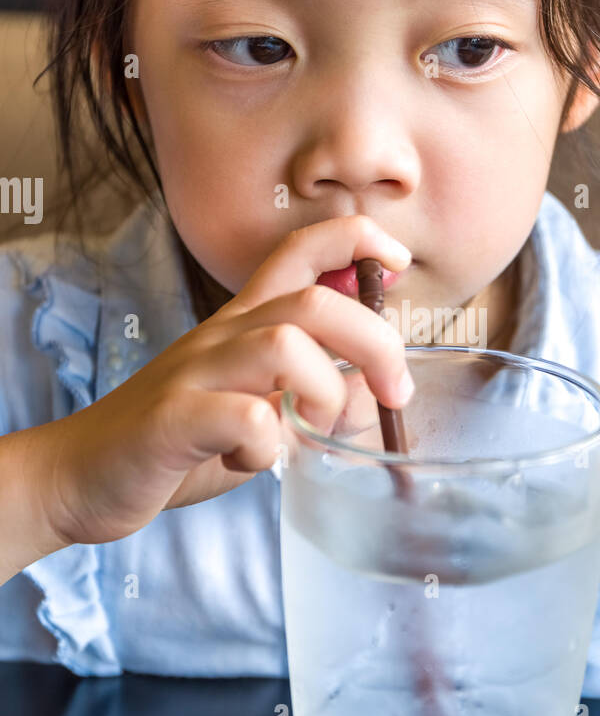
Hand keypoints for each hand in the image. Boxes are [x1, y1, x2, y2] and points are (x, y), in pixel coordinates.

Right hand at [41, 215, 411, 546]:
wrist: (84, 475)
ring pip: (285, 345)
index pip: (302, 250)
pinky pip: (245, 418)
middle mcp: (223, 336)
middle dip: (375, 342)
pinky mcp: (173, 420)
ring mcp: (196, 374)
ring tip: (312, 432)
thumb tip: (376, 393)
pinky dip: (270, 448)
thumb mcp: (262, 416)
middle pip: (315, 302)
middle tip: (394, 393)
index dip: (357, 240)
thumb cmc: (182, 445)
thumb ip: (315, 399)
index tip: (399, 263)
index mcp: (244, 324)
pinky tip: (256, 463)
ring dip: (323, 393)